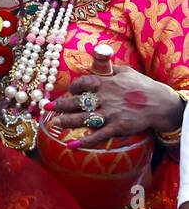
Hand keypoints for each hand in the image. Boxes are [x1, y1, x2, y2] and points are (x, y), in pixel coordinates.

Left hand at [48, 65, 183, 147]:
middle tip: (47, 108)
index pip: (82, 83)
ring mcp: (111, 114)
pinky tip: (70, 145)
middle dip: (60, 105)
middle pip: (77, 102)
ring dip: (66, 122)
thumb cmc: (142, 86)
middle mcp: (105, 98)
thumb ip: (109, 68)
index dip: (73, 87)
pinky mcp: (118, 127)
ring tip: (54, 123)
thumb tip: (96, 63)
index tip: (69, 91)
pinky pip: (98, 136)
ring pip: (83, 119)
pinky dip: (83, 141)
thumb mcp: (126, 71)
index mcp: (106, 83)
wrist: (162, 104)